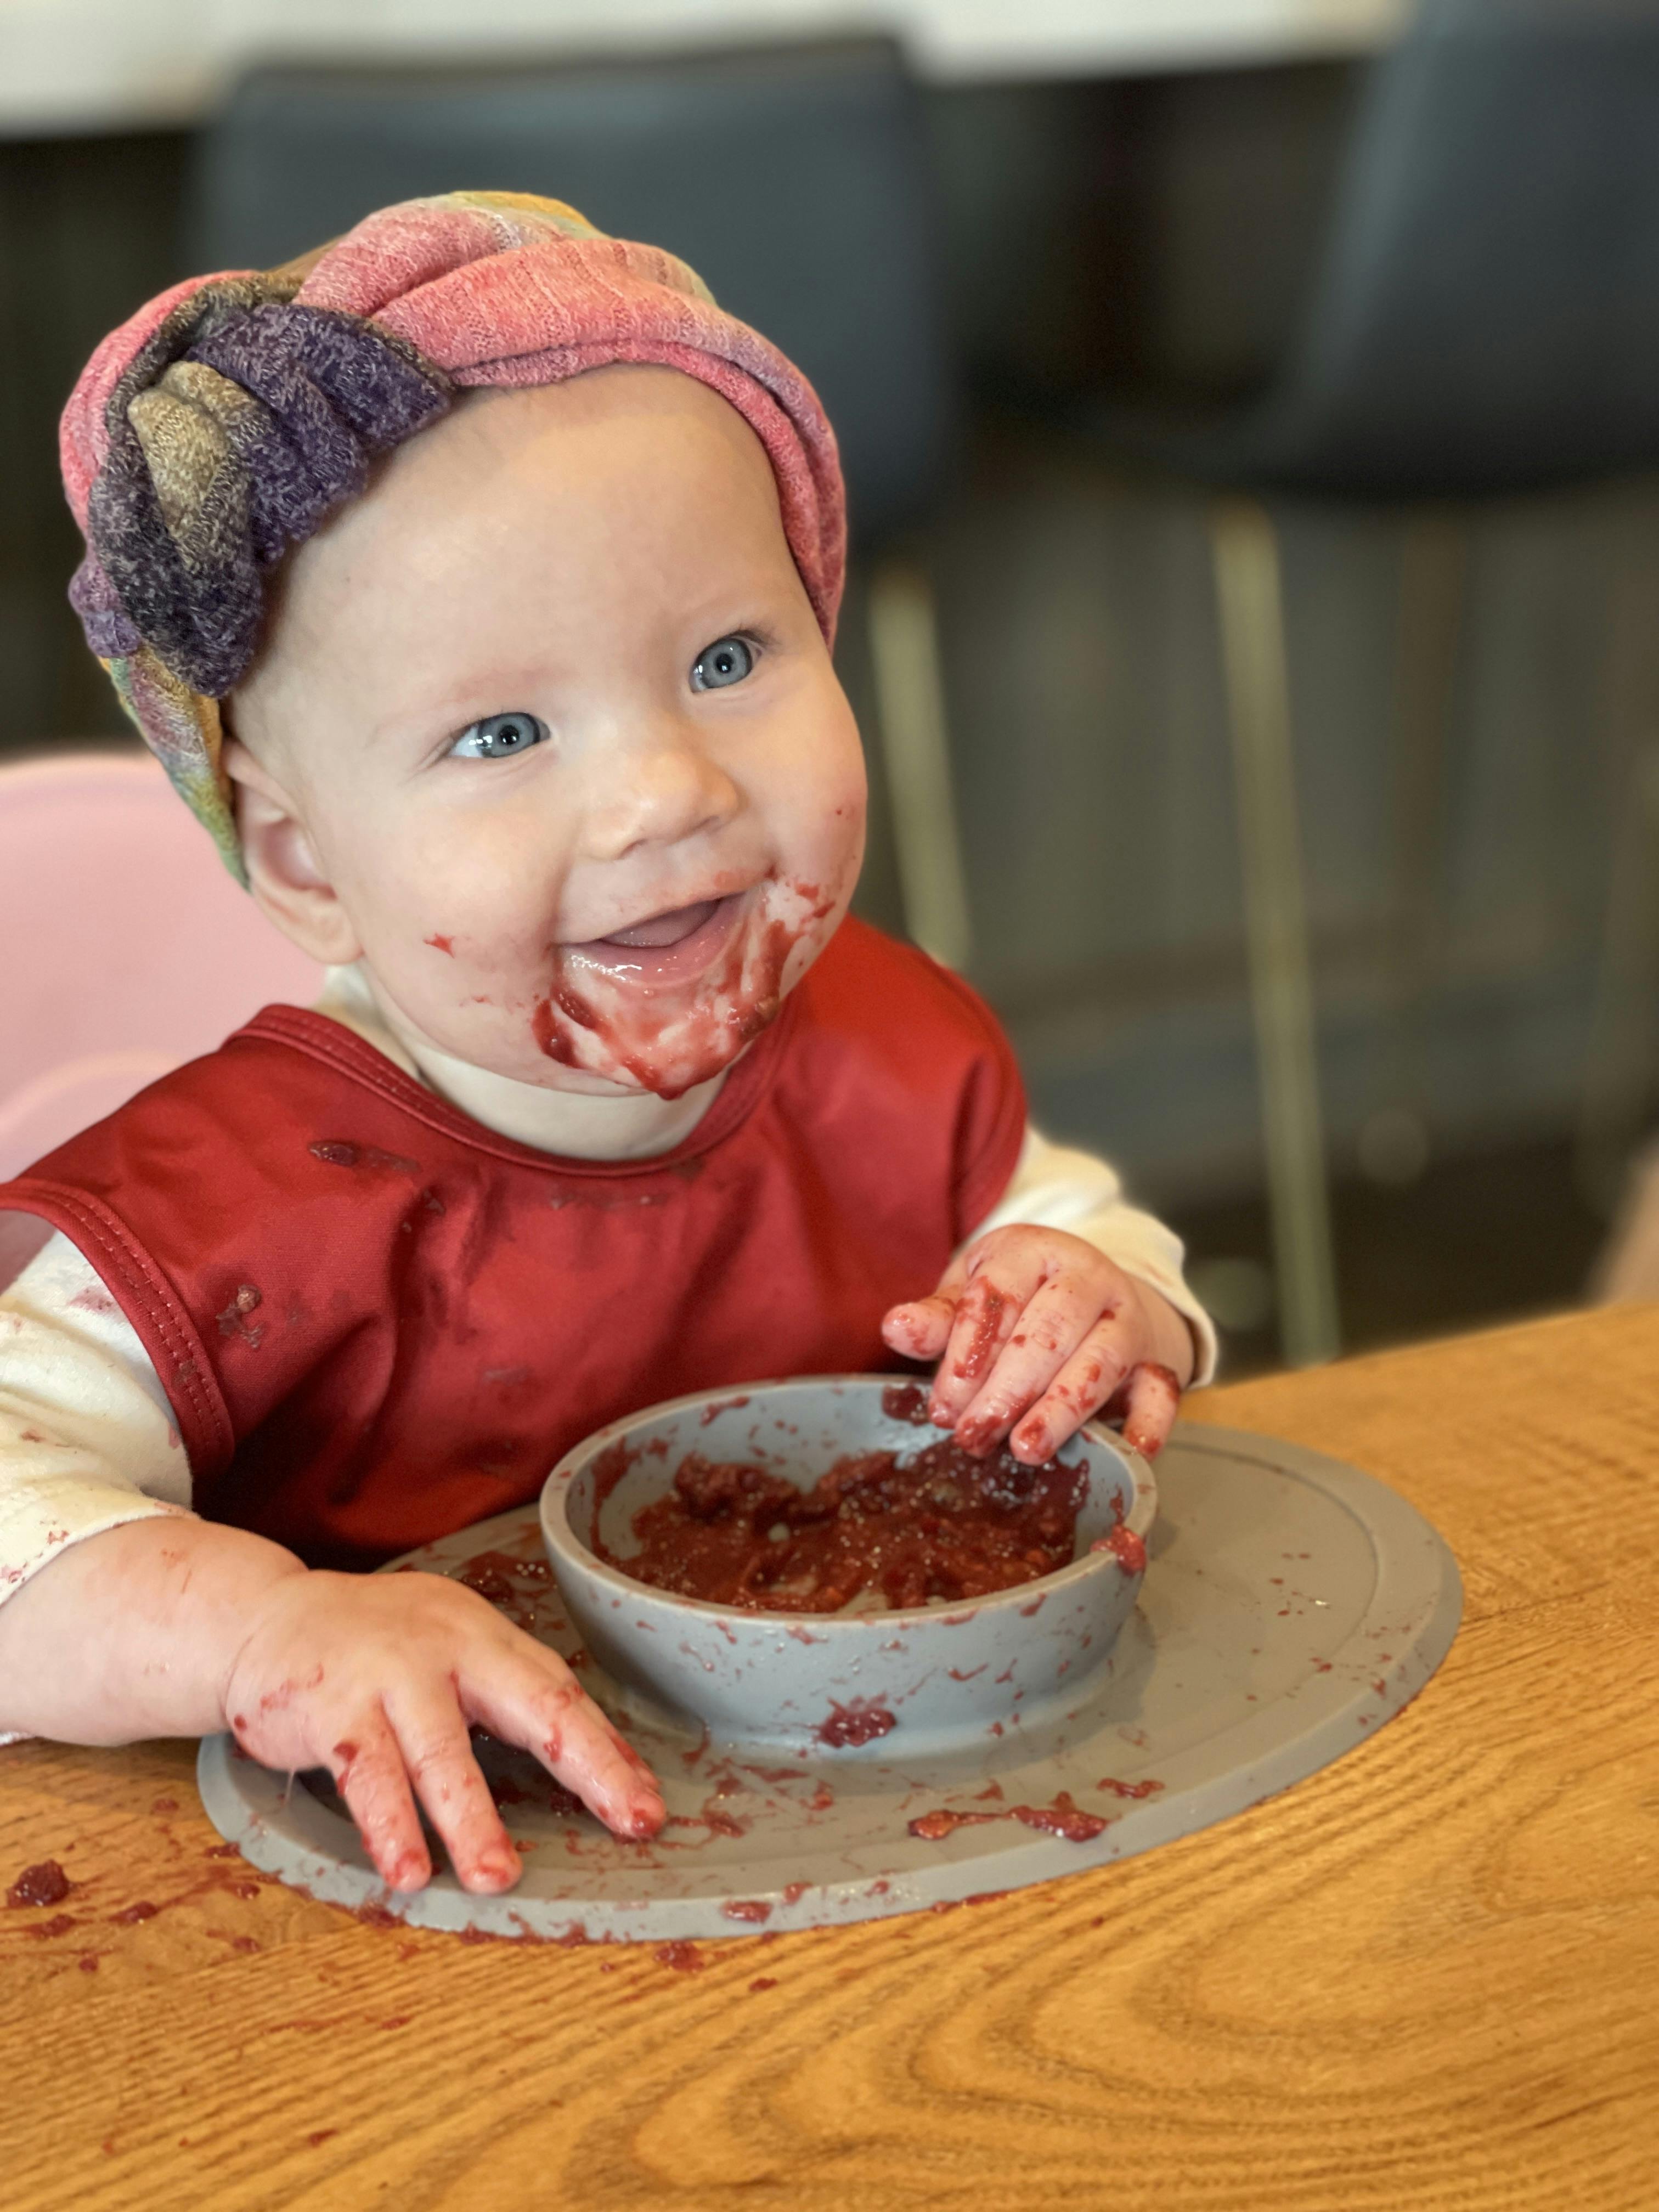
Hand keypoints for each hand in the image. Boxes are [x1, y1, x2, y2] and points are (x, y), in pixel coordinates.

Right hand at [220, 1567, 664, 1894]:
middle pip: (533, 1704)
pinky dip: (389, 1826)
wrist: (264, 1617)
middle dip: (587, 1765)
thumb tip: (596, 1765)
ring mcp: (388, 1675)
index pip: (561, 1692)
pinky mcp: (332, 1709)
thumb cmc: (375, 1646)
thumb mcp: (450, 1653)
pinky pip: (367, 1775)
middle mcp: (447, 1647)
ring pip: (441, 1752)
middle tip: (629, 1821)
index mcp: (485, 1636)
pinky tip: (406, 1870)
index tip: (648, 1807)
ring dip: (471, 1819)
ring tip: (497, 1878)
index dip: (608, 1751)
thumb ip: (509, 1700)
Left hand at [881, 1225, 1195, 1465]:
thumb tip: (896, 1327)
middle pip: (1050, 1329)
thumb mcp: (973, 1297)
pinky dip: (1150, 1421)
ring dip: (1062, 1408)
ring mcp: (1129, 1318)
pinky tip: (1129, 1451)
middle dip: (1007, 1387)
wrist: (1100, 1298)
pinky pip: (1161, 1390)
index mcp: (1033, 1251)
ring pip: (1101, 1359)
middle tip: (972, 1436)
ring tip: (1025, 1449)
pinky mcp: (1157, 1361)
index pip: (999, 1295)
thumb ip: (939, 1319)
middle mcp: (1089, 1277)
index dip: (969, 1351)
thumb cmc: (1020, 1303)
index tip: (944, 1404)